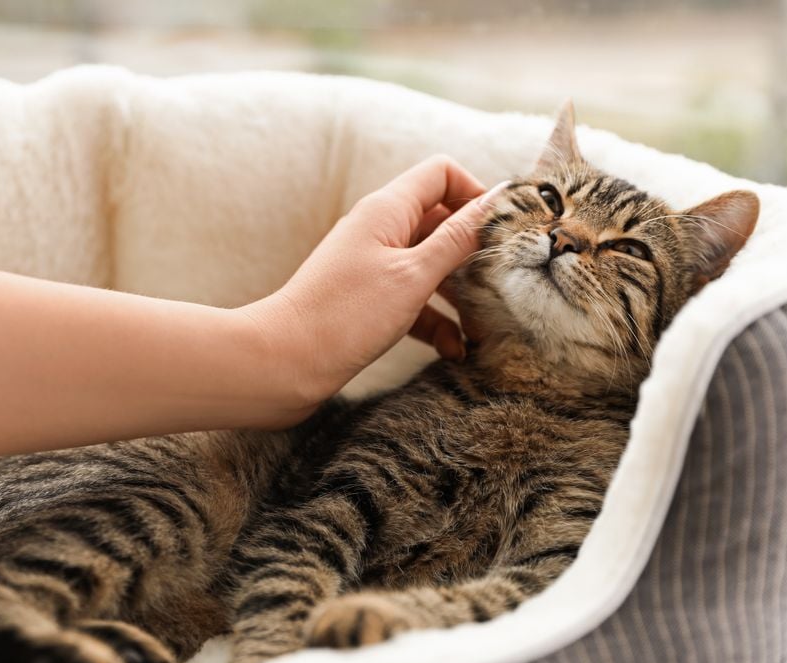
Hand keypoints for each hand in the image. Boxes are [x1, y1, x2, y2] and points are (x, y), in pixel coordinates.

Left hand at [241, 155, 500, 409]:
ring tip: (483, 326)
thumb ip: (458, 238)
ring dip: (459, 293)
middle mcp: (378, 230)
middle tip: (503, 284)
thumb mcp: (414, 276)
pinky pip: (412, 300)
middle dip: (473, 252)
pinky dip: (434, 321)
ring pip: (430, 266)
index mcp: (387, 209)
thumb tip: (499, 200)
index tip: (503, 231)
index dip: (476, 194)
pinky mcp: (367, 301)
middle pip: (440, 222)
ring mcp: (372, 266)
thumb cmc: (345, 316)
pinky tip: (453, 350)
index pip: (442, 174)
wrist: (283, 364)